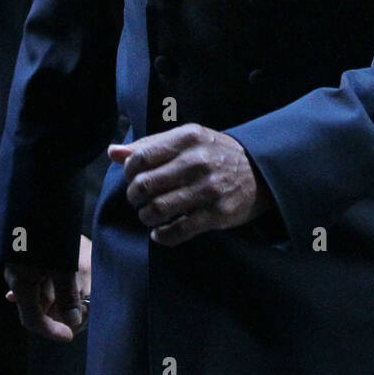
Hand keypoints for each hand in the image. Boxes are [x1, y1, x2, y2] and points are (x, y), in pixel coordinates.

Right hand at [4, 234, 91, 340]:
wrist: (35, 192)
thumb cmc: (49, 230)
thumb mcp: (64, 265)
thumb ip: (69, 295)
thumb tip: (74, 321)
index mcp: (21, 283)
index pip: (32, 321)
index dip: (51, 332)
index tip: (70, 335)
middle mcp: (14, 276)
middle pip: (34, 307)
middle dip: (56, 313)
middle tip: (79, 312)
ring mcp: (16, 263)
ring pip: (35, 290)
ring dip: (54, 296)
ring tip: (77, 293)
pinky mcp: (22, 251)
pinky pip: (34, 275)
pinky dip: (48, 282)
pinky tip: (59, 278)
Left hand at [108, 123, 271, 246]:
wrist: (260, 172)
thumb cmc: (215, 154)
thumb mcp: (187, 140)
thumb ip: (150, 145)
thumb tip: (113, 152)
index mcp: (188, 138)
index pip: (141, 156)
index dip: (129, 171)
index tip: (134, 177)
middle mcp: (198, 161)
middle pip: (145, 185)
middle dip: (134, 196)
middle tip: (139, 199)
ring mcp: (208, 189)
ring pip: (158, 209)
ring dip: (146, 216)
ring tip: (149, 215)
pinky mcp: (217, 214)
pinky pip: (178, 231)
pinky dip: (162, 236)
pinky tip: (160, 232)